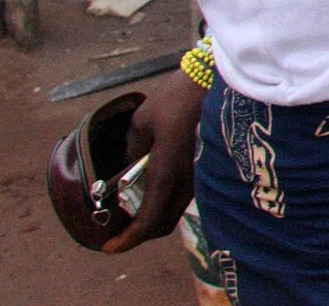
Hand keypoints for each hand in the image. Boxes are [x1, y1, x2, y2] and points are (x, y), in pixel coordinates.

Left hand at [99, 70, 203, 252]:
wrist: (221, 80)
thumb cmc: (178, 98)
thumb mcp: (142, 121)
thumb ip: (131, 148)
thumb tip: (126, 165)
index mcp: (166, 173)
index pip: (146, 222)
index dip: (126, 240)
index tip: (108, 248)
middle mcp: (185, 182)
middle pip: (162, 224)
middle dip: (137, 235)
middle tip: (116, 232)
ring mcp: (199, 176)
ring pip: (173, 211)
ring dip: (152, 218)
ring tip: (130, 212)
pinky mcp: (206, 167)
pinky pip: (182, 197)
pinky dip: (164, 204)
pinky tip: (152, 191)